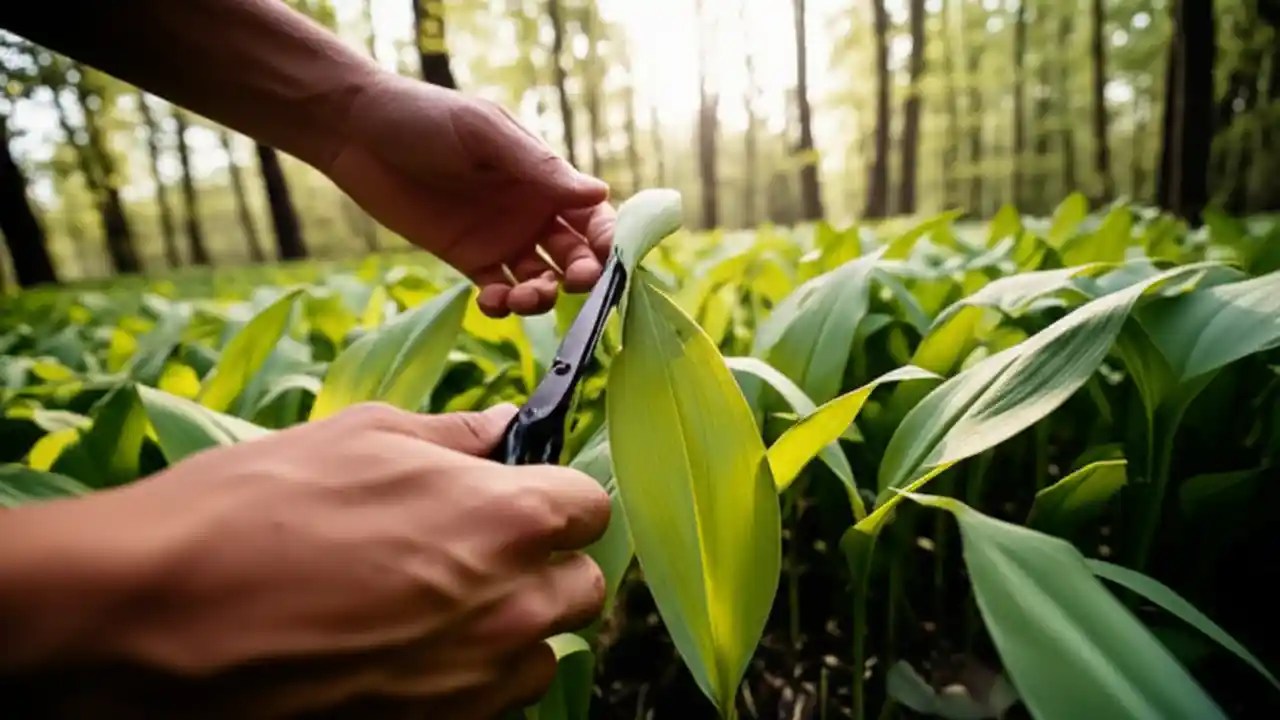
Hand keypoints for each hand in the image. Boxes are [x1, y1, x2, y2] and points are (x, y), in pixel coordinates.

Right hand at [0, 403, 610, 718]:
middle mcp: (509, 608)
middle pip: (580, 587)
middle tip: (480, 547)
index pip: (589, 506)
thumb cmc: (252, 508)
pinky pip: (489, 704)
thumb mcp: (358, 437)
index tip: (523, 493)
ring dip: (511, 626)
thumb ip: (451, 436)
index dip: (556, 495)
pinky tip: (404, 651)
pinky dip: (468, 678)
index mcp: (506, 519)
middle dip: (544, 562)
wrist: (152, 615)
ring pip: (540, 652)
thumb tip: (501, 427)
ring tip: (435, 605)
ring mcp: (473, 682)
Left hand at [326, 71, 616, 317]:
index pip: (592, 216)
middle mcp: (531, 212)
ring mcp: (501, 239)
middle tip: (572, 283)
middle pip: (574, 255)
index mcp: (544, 178)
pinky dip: (503, 305)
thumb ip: (538, 167)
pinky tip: (493, 302)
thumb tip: (600, 193)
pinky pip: (498, 292)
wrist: (358, 133)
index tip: (605, 261)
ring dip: (542, 297)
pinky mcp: (468, 259)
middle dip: (581, 276)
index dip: (606, 241)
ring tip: (523, 297)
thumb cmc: (425, 118)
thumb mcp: (485, 134)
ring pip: (540, 281)